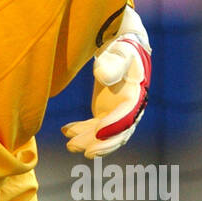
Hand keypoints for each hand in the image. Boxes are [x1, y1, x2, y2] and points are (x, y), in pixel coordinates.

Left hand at [61, 7, 151, 157]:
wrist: (121, 49)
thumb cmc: (120, 48)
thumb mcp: (118, 51)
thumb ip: (112, 63)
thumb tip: (102, 75)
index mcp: (135, 94)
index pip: (126, 116)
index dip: (113, 126)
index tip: (97, 132)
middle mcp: (130, 109)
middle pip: (118, 133)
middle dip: (101, 144)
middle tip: (83, 151)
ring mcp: (117, 114)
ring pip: (105, 135)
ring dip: (88, 142)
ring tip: (70, 145)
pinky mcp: (106, 114)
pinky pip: (94, 129)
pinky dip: (81, 132)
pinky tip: (65, 130)